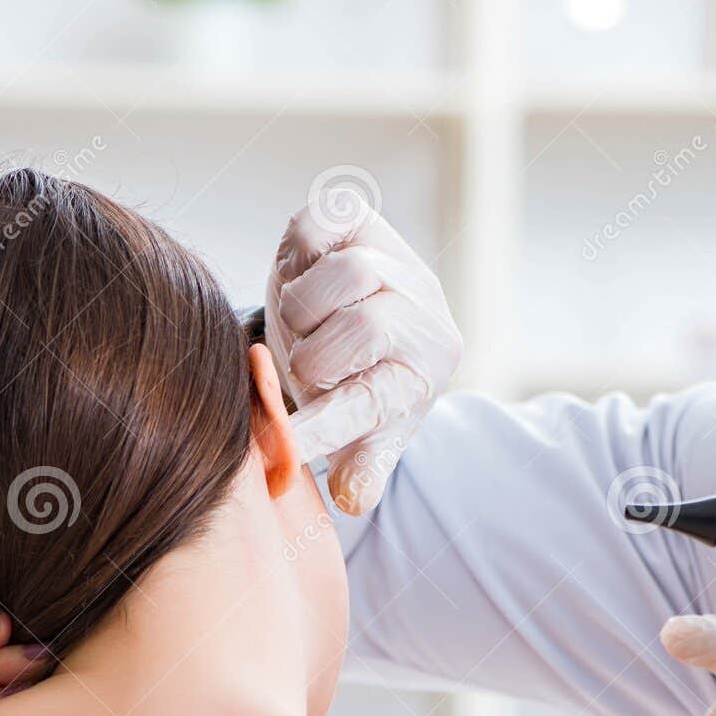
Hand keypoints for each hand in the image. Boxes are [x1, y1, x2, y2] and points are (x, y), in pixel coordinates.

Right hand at [265, 202, 460, 514]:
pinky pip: (314, 229)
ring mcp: (390, 254)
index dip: (322, 427)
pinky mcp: (354, 215)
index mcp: (425, 366)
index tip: (290, 447)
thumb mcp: (366, 430)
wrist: (358, 308)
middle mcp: (420, 307)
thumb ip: (359, 465)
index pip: (371, 400)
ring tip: (301, 329)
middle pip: (360, 330)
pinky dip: (292, 257)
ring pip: (342, 280)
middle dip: (313, 361)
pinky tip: (297, 280)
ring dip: (300, 313)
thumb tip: (352, 500)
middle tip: (302, 371)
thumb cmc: (358, 380)